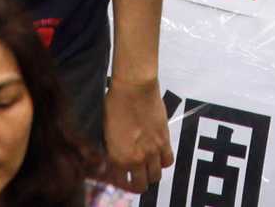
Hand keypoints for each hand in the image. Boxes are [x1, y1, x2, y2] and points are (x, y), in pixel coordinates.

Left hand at [102, 74, 172, 192]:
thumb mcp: (105, 130)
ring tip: (147, 167)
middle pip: (141, 186)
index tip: (120, 176)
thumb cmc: (116, 103)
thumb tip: (112, 157)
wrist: (135, 88)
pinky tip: (158, 155)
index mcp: (118, 157)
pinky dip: (163, 161)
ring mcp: (152, 151)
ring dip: (151, 174)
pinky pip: (168, 161)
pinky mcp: (165, 140)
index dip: (120, 180)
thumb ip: (110, 149)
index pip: (120, 182)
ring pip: (156, 176)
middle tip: (134, 177)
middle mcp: (136, 159)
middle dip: (137, 184)